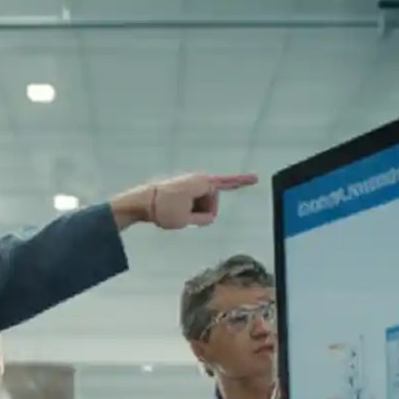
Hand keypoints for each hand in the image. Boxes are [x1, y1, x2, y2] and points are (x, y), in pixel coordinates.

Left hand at [110, 173, 256, 229]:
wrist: (141, 202)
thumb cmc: (163, 210)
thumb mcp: (187, 220)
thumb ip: (204, 218)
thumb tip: (209, 217)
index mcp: (203, 183)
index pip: (227, 183)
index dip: (243, 181)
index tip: (257, 178)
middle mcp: (199, 179)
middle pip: (212, 202)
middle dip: (202, 211)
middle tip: (182, 213)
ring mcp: (191, 184)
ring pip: (203, 204)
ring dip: (194, 211)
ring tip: (176, 211)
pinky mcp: (185, 190)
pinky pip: (198, 199)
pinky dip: (200, 206)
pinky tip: (203, 209)